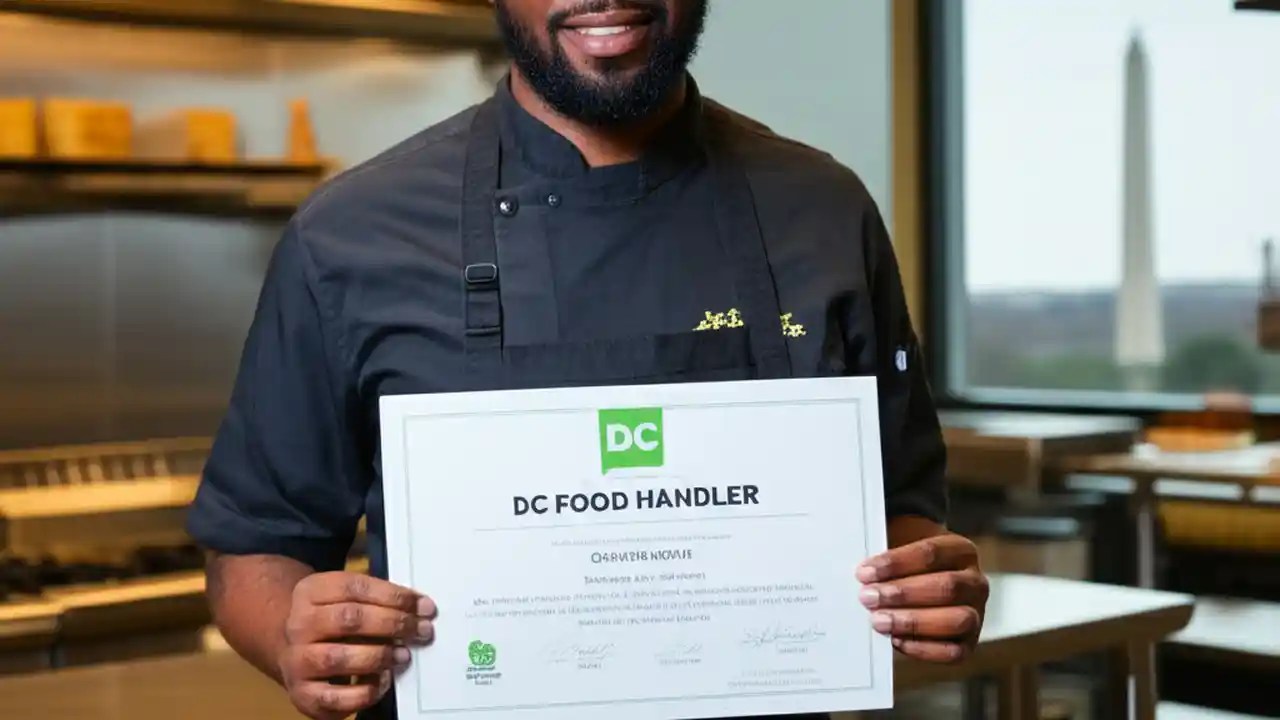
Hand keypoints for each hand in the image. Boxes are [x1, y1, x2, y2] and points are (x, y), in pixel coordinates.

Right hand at [280, 572, 436, 719]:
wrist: (291, 650)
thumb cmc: (330, 622)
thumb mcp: (343, 599)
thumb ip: (375, 599)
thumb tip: (418, 608)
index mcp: (311, 592)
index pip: (355, 587)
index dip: (394, 596)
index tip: (423, 606)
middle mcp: (299, 625)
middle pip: (349, 619)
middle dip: (393, 623)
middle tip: (421, 630)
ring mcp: (298, 660)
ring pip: (340, 657)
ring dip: (380, 656)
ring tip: (403, 655)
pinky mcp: (303, 694)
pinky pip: (336, 697)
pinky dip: (365, 691)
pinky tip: (383, 681)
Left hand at [856, 533, 987, 663]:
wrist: (917, 580)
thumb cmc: (905, 562)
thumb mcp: (898, 543)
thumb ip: (887, 550)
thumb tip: (863, 569)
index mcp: (960, 550)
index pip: (931, 553)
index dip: (896, 563)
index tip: (865, 572)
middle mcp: (975, 582)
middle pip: (947, 587)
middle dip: (902, 594)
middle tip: (868, 597)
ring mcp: (976, 614)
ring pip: (956, 620)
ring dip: (913, 622)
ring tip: (879, 620)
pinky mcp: (968, 643)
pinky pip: (953, 652)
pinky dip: (923, 648)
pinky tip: (896, 640)